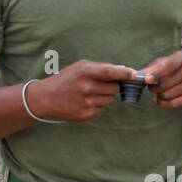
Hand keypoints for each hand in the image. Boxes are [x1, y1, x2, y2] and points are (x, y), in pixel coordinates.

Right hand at [25, 59, 139, 121]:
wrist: (46, 98)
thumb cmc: (66, 79)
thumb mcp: (80, 67)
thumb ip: (101, 67)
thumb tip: (124, 70)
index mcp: (85, 72)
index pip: (110, 72)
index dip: (124, 73)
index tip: (135, 74)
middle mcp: (86, 88)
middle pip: (114, 88)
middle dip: (112, 86)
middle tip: (100, 85)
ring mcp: (86, 102)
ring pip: (110, 100)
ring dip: (104, 96)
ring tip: (89, 93)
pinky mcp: (86, 115)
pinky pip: (102, 109)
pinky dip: (97, 106)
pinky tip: (84, 102)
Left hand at [142, 50, 181, 108]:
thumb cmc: (180, 66)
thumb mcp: (169, 60)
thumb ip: (153, 66)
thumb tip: (139, 74)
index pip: (169, 66)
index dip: (157, 73)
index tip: (147, 79)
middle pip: (166, 83)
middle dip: (154, 87)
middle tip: (151, 86)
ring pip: (168, 95)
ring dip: (158, 95)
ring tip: (158, 92)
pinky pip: (174, 104)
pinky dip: (163, 103)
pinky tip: (160, 99)